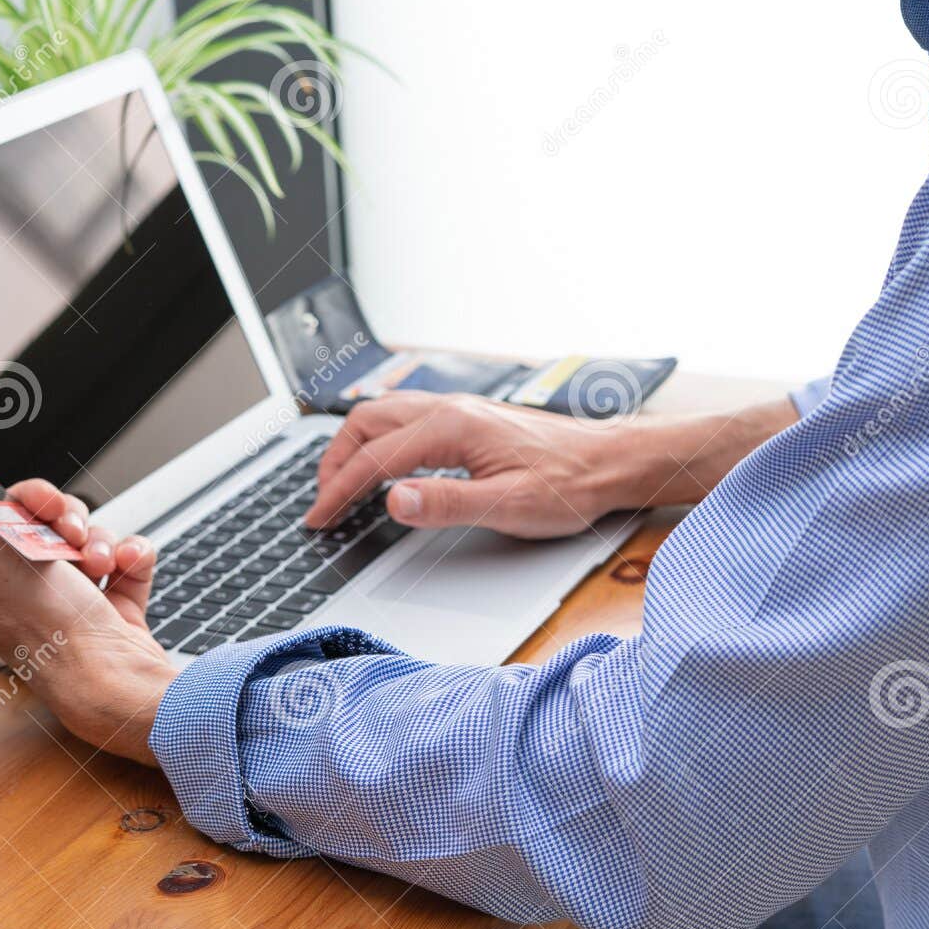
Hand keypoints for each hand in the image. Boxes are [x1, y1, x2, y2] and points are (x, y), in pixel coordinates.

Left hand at [0, 479, 178, 764]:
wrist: (114, 681)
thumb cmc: (52, 633)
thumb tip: (0, 510)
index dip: (24, 506)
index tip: (44, 502)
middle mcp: (24, 597)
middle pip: (48, 528)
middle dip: (69, 523)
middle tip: (73, 534)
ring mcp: (73, 604)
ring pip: (90, 542)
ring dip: (102, 541)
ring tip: (103, 563)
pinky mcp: (115, 610)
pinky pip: (126, 561)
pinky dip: (132, 557)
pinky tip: (129, 564)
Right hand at [304, 391, 799, 537]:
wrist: (610, 463)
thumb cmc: (569, 487)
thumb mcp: (508, 507)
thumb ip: (446, 503)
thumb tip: (392, 499)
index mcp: (451, 428)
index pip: (373, 459)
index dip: (337, 491)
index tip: (318, 519)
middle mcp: (449, 409)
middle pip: (365, 423)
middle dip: (334, 461)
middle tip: (321, 502)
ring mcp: (458, 409)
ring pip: (383, 414)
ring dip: (353, 445)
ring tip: (339, 482)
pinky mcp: (469, 418)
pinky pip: (405, 417)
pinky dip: (376, 438)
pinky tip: (382, 461)